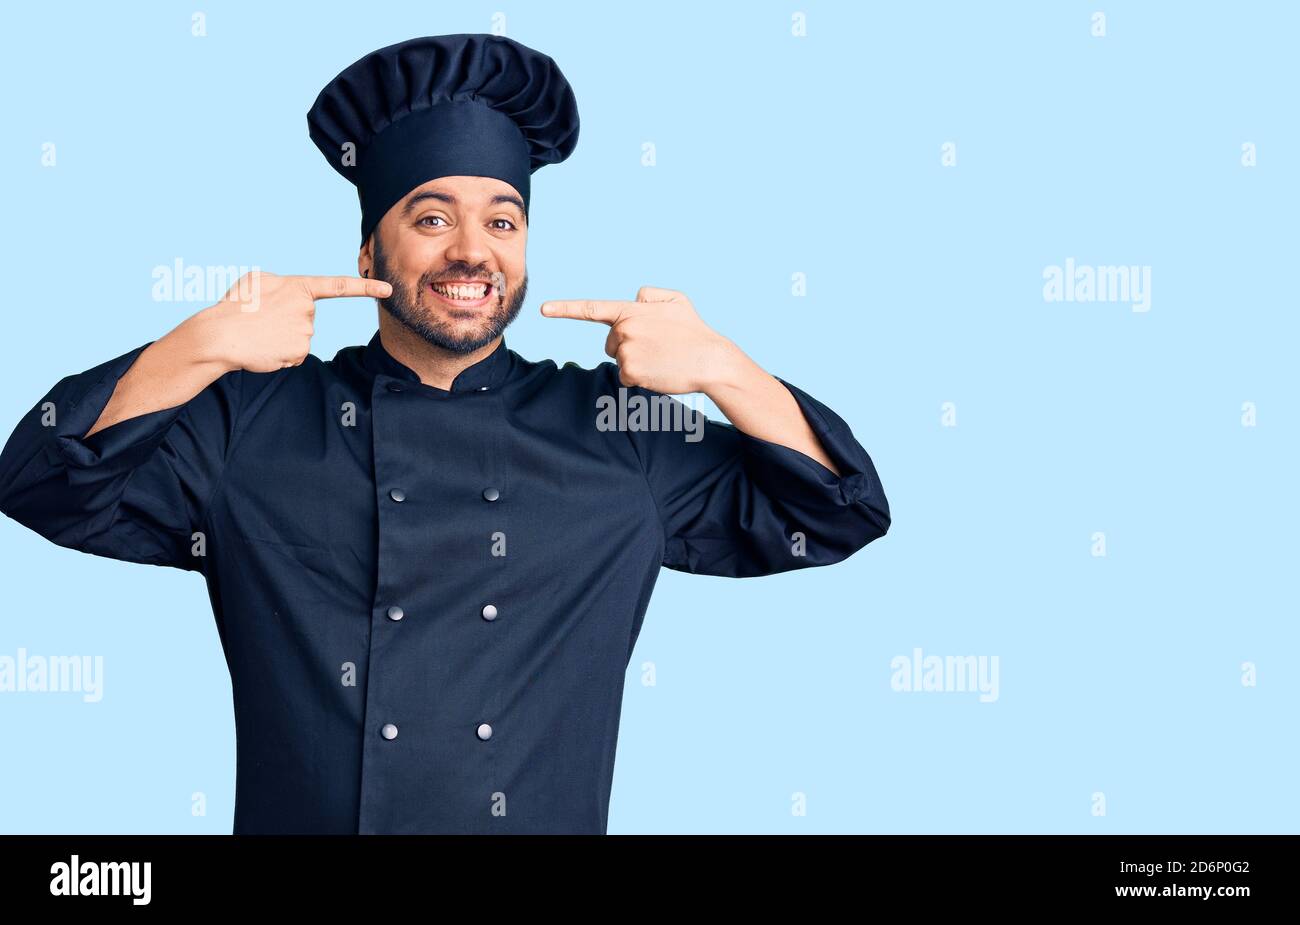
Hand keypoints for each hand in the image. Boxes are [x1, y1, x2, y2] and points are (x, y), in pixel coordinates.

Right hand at [195, 271, 391, 372]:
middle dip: (287, 322)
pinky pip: (294, 354)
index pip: (338, 286)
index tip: (388, 289)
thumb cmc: (234, 306)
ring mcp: (306, 331)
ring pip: (301, 337)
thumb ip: (281, 285)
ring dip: (282, 338)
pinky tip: (265, 347)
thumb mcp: (255, 281)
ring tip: (260, 333)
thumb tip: (292, 298)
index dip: (365, 286)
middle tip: (261, 321)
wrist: (219, 335)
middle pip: (307, 319)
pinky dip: (280, 354)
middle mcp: (307, 308)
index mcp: (298, 287)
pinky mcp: (300, 351)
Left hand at [540, 287, 739, 393]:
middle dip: (628, 346)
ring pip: (619, 360)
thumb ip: (649, 295)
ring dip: (637, 362)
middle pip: (610, 342)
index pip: (592, 309)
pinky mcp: (630, 371)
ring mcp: (626, 350)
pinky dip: (641, 377)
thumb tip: (633, 299)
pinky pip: (626, 376)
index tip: (544, 309)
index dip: (565, 309)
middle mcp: (623, 328)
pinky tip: (659, 371)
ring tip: (662, 358)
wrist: (711, 360)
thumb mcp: (676, 300)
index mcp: (631, 310)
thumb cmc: (695, 331)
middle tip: (658, 346)